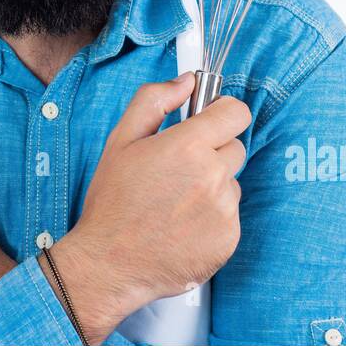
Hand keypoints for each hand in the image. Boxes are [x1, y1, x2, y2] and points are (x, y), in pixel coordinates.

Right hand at [55, 72, 249, 326]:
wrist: (109, 264)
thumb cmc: (112, 203)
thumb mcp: (121, 140)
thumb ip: (154, 100)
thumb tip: (185, 81)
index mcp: (187, 146)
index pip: (236, 112)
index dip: (222, 113)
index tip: (211, 121)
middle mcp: (211, 176)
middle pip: (234, 149)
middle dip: (212, 153)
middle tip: (178, 170)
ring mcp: (223, 210)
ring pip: (231, 184)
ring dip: (212, 188)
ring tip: (175, 204)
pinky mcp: (228, 240)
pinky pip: (230, 216)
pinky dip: (212, 219)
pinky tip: (182, 226)